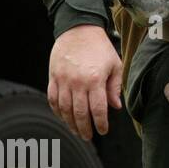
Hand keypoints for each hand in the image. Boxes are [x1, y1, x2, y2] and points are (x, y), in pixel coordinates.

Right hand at [47, 24, 123, 139]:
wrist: (78, 30)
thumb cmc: (100, 47)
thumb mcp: (115, 65)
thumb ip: (114, 87)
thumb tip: (116, 107)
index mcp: (95, 80)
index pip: (98, 109)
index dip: (100, 123)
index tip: (103, 131)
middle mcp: (77, 82)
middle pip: (79, 113)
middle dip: (84, 128)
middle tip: (88, 137)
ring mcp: (62, 80)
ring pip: (64, 109)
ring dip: (70, 123)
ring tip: (76, 131)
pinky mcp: (53, 77)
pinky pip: (52, 99)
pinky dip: (57, 111)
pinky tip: (63, 117)